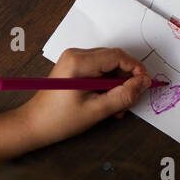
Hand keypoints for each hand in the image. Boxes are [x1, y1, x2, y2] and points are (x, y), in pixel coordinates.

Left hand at [19, 48, 149, 146]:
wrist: (34, 124)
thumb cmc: (60, 119)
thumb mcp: (98, 110)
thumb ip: (125, 95)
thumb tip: (145, 82)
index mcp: (79, 62)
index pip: (119, 56)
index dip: (136, 70)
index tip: (145, 85)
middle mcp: (76, 54)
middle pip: (115, 59)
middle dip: (126, 80)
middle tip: (128, 102)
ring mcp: (75, 59)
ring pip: (110, 65)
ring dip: (118, 84)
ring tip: (116, 107)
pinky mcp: (75, 65)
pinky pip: (101, 69)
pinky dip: (108, 84)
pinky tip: (107, 101)